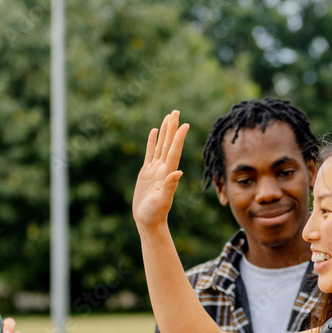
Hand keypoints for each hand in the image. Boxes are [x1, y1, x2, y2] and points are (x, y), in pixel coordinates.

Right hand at [132, 110, 188, 229]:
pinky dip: (152, 142)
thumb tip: (178, 172)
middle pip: (168, 144)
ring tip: (168, 116)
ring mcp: (155, 170)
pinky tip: (154, 131)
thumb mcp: (162, 201)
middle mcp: (163, 169)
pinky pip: (150, 153)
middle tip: (176, 111)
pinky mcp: (147, 173)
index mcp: (167, 173)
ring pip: (160, 145)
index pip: (174, 151)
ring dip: (165, 131)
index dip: (179, 138)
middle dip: (172, 128)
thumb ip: (170, 186)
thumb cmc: (155, 214)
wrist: (148, 221)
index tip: (185, 124)